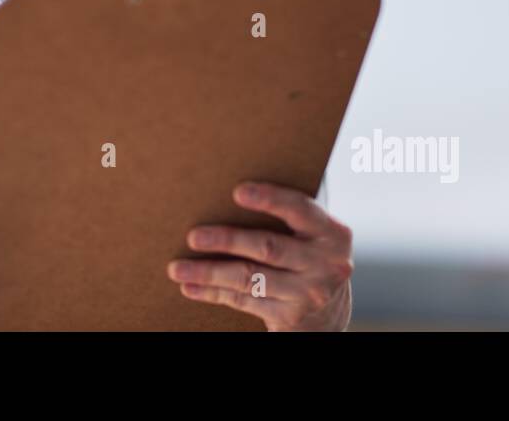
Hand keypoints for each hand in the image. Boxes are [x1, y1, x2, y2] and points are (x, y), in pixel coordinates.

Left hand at [166, 181, 352, 330]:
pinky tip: (190, 287)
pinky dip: (213, 293)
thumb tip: (227, 192)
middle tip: (193, 236)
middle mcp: (325, 264)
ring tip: (177, 268)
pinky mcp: (289, 317)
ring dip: (209, 273)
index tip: (237, 192)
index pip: (300, 210)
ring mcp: (308, 294)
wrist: (329, 314)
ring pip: (249, 279)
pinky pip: (243, 301)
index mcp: (332, 234)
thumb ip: (287, 216)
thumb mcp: (311, 235)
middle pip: (268, 248)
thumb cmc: (307, 256)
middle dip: (227, 240)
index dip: (269, 199)